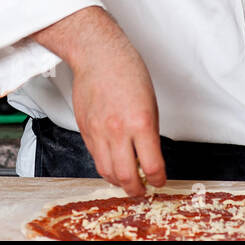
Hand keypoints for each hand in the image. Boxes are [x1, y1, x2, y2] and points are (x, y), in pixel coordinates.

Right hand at [33, 6, 166, 196]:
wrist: (97, 55)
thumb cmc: (126, 70)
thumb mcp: (150, 102)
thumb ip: (149, 132)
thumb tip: (149, 155)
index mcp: (140, 122)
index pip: (152, 166)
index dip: (158, 180)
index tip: (160, 180)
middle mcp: (118, 130)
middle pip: (126, 176)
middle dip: (137, 189)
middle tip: (142, 190)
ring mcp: (98, 131)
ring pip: (107, 172)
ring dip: (118, 182)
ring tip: (126, 182)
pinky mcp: (85, 129)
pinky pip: (95, 157)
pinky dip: (105, 166)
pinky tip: (112, 164)